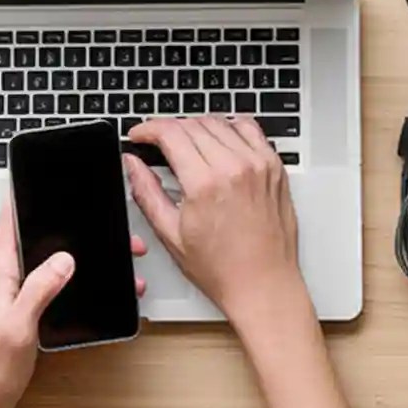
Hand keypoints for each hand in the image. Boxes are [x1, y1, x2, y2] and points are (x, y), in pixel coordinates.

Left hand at [0, 200, 146, 407]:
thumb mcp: (18, 322)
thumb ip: (40, 287)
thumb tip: (65, 258)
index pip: (10, 218)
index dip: (23, 192)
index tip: (43, 175)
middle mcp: (7, 275)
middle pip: (38, 235)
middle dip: (69, 224)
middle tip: (102, 219)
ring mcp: (16, 291)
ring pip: (50, 259)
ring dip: (78, 253)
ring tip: (114, 252)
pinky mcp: (27, 308)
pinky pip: (53, 283)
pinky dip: (75, 279)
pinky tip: (97, 284)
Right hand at [125, 116, 302, 323]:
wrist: (264, 285)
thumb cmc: (222, 269)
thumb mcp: (171, 234)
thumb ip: (147, 192)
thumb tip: (133, 165)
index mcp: (205, 184)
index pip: (170, 133)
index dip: (148, 128)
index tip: (140, 135)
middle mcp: (235, 168)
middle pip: (193, 124)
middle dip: (169, 128)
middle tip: (158, 142)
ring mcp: (259, 165)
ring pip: (221, 122)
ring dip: (197, 125)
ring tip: (186, 142)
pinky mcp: (274, 168)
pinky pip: (251, 129)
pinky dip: (231, 127)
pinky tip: (221, 139)